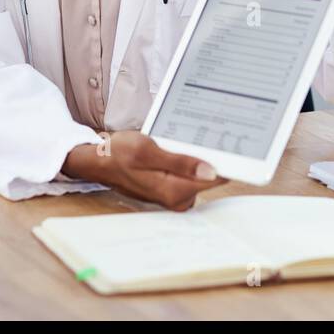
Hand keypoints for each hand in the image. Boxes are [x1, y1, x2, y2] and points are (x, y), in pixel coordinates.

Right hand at [62, 130, 226, 210]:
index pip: (214, 179)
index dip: (226, 161)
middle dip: (213, 157)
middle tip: (212, 135)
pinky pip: (190, 175)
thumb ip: (179, 162)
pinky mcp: (171, 189)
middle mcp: (176, 199)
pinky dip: (190, 161)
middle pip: (210, 178)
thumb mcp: (146, 150)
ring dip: (200, 158)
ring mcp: (173, 195)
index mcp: (173, 191)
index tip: (236, 146)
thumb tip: (211, 171)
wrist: (98, 160)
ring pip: (201, 175)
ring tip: (192, 138)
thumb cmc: (118, 154)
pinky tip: (182, 147)